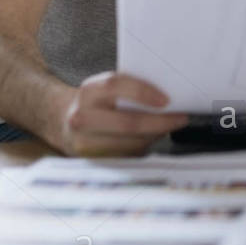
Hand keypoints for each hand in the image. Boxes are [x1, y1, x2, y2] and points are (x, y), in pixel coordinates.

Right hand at [57, 71, 188, 155]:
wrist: (64, 123)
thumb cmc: (97, 102)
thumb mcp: (105, 89)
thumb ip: (129, 89)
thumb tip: (167, 99)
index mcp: (89, 91)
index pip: (116, 85)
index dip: (143, 92)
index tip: (167, 100)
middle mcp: (82, 117)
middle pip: (128, 122)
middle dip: (159, 122)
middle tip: (180, 119)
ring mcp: (85, 142)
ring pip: (131, 143)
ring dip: (155, 137)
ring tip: (167, 128)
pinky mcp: (93, 160)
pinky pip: (127, 155)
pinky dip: (143, 147)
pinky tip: (150, 139)